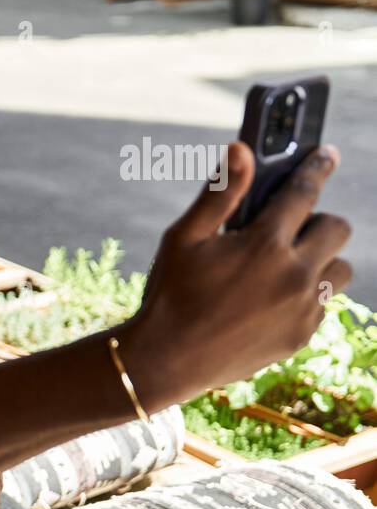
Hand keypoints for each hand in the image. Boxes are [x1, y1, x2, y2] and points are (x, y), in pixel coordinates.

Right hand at [119, 142, 350, 409]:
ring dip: (319, 260)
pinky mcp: (302, 334)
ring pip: (340, 268)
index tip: (326, 154)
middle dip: (317, 221)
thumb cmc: (170, 294)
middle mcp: (292, 274)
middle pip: (337, 229)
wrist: (167, 360)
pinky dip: (306, 295)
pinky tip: (270, 300)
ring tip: (283, 268)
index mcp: (262, 244)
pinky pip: (323, 303)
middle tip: (288, 230)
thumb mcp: (183, 239)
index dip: (315, 168)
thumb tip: (241, 148)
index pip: (302, 193)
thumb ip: (220, 193)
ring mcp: (302, 308)